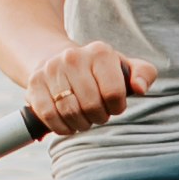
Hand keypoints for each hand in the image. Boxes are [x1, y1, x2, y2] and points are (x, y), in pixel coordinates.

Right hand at [19, 40, 153, 137]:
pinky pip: (50, 116)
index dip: (117, 107)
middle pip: (92, 105)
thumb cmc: (99, 70)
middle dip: (99, 117)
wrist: (57, 60)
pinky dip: (62, 127)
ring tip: (84, 119)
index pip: (114, 92)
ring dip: (81, 124)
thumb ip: (144, 73)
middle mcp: (73, 57)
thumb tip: (140, 88)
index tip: (114, 106)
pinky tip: (69, 123)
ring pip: (70, 112)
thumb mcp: (124, 67)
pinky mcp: (34, 85)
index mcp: (100, 52)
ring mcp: (51, 70)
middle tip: (98, 114)